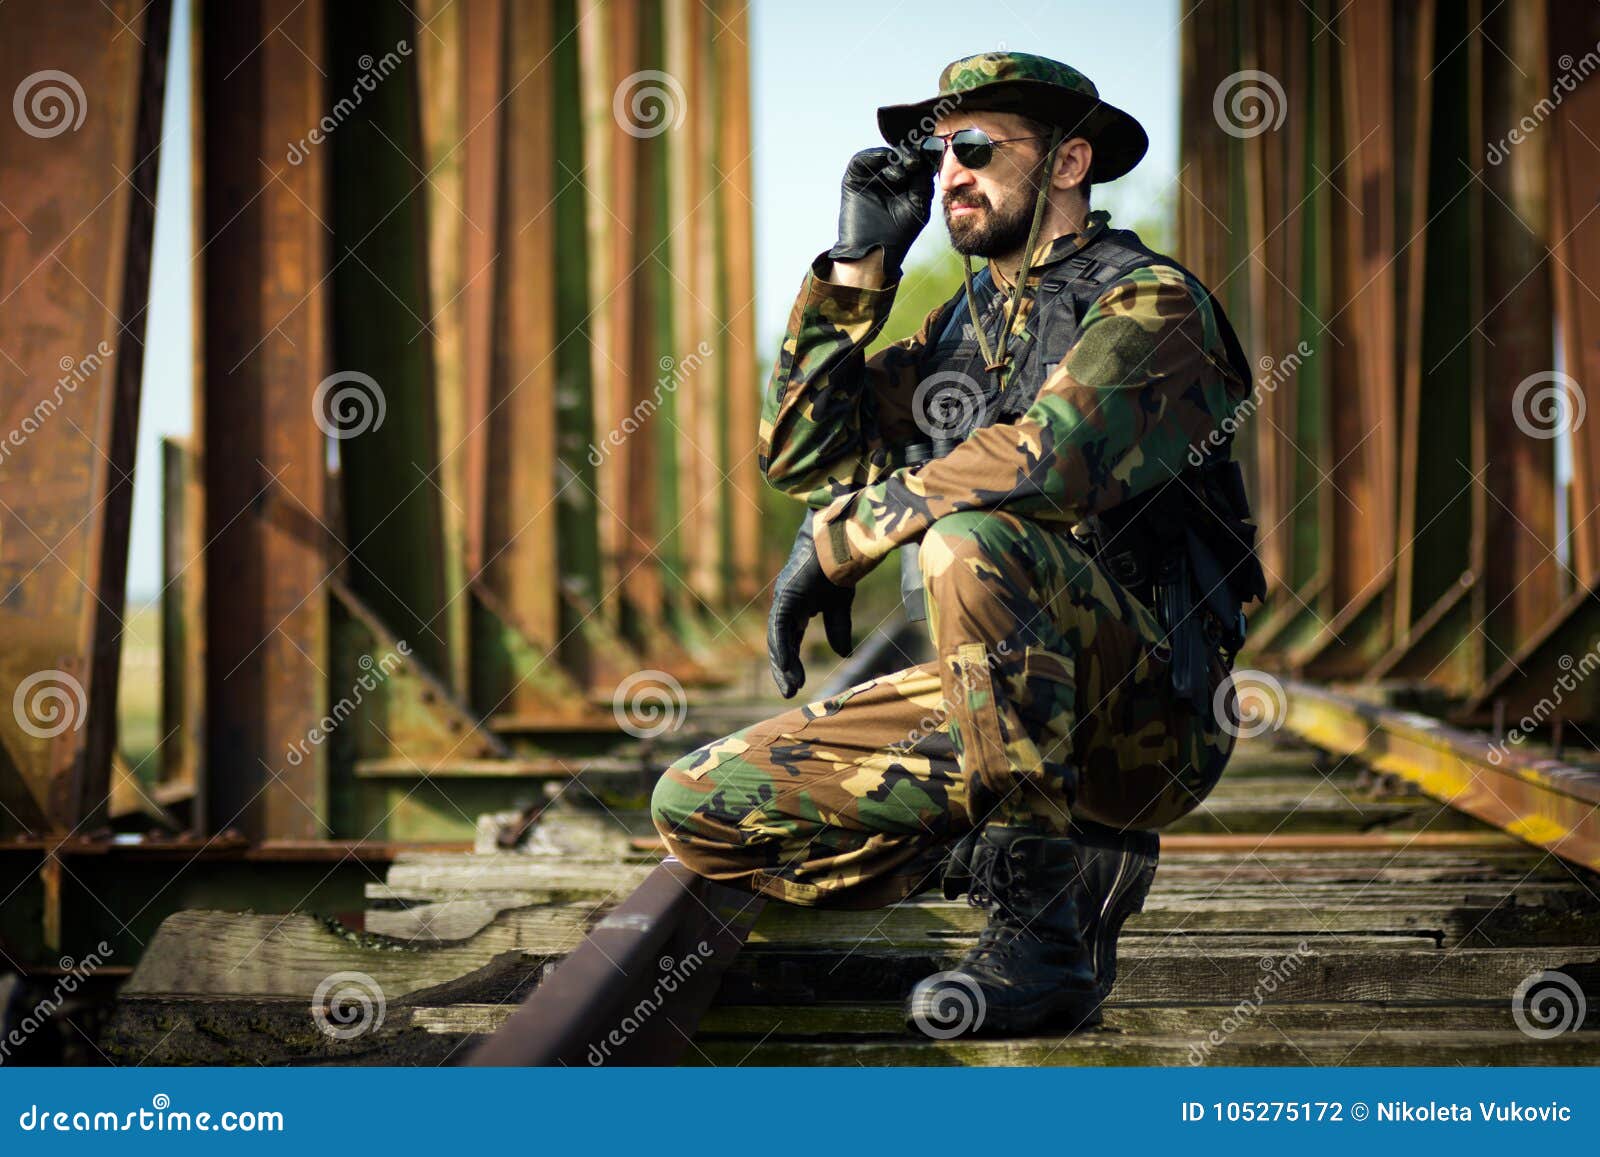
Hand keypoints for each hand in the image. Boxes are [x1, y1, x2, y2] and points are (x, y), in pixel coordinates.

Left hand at [767, 512, 855, 697]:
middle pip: (780, 643)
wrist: (841, 541)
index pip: (790, 641)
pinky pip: (780, 626)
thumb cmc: (839, 566)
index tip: (797, 685)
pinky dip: (782, 647)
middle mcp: (786, 606)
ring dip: (782, 664)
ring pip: (778, 638)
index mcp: (797, 608)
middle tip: (789, 693)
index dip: (792, 663)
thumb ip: (838, 629)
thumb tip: (843, 655)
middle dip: (784, 669)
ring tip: (789, 686)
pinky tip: (785, 665)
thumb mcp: (840, 606)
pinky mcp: (785, 594)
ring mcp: (783, 599)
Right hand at [827, 147, 933, 278]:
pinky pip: (862, 159)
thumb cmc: (899, 233)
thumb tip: (927, 157)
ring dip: (894, 157)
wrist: (874, 251)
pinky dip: (874, 155)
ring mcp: (870, 178)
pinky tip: (885, 159)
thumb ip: (923, 181)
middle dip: (908, 155)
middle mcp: (887, 179)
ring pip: (882, 155)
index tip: (931, 153)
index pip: (914, 162)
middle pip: (899, 155)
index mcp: (905, 185)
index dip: (922, 155)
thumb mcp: (919, 205)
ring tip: (901, 173)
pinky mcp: (854, 180)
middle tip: (914, 161)